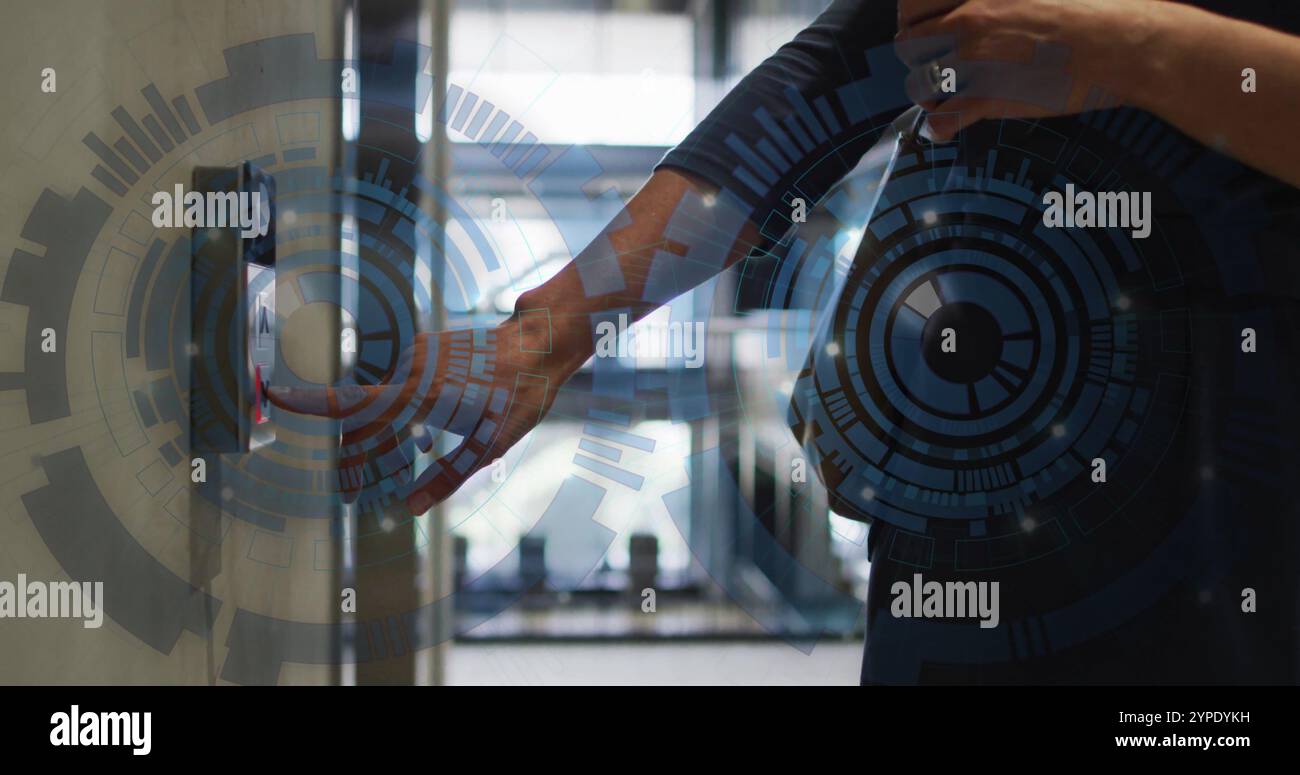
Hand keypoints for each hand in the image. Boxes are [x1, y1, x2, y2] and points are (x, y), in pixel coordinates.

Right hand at [269, 310, 587, 515]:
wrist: (536, 343)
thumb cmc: (519, 397)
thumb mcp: (488, 448)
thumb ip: (446, 478)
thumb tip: (412, 508)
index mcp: (423, 396)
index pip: (354, 402)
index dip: (310, 403)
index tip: (274, 398)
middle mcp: (411, 371)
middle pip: (361, 417)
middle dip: (350, 457)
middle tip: (352, 494)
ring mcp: (415, 356)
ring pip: (377, 402)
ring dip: (374, 436)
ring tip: (393, 466)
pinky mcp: (422, 347)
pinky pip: (394, 385)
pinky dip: (391, 411)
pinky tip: (416, 431)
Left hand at [895, 0, 1164, 140]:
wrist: (1122, 43)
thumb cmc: (1091, 10)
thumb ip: (997, 1)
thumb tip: (981, 10)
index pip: (912, 7)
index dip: (914, 24)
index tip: (927, 34)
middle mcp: (970, 21)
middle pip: (909, 46)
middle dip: (919, 60)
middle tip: (937, 69)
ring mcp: (976, 61)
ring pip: (919, 83)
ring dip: (930, 93)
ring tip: (947, 97)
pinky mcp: (990, 97)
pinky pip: (940, 118)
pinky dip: (938, 126)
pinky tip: (946, 127)